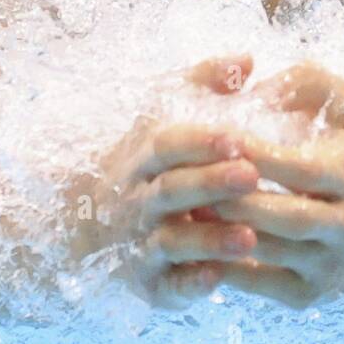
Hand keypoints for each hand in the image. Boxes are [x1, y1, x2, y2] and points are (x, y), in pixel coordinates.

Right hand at [92, 55, 262, 307]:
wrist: (91, 224)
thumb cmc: (151, 164)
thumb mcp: (166, 117)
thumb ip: (204, 86)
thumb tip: (248, 58)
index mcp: (144, 157)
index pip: (166, 144)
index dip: (199, 141)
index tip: (238, 137)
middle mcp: (139, 200)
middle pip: (172, 190)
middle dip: (210, 183)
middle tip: (252, 175)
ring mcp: (141, 242)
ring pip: (172, 240)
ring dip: (209, 240)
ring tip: (249, 238)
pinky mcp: (149, 282)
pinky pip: (167, 285)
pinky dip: (189, 283)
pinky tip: (218, 279)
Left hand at [207, 63, 343, 307]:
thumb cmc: (343, 157)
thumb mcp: (341, 112)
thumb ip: (309, 83)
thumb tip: (264, 82)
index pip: (300, 169)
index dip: (259, 157)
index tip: (220, 141)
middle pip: (285, 217)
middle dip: (235, 201)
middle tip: (190, 183)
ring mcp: (328, 265)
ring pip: (268, 252)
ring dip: (223, 233)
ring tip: (185, 210)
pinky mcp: (308, 295)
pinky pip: (260, 284)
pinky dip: (227, 266)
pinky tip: (196, 244)